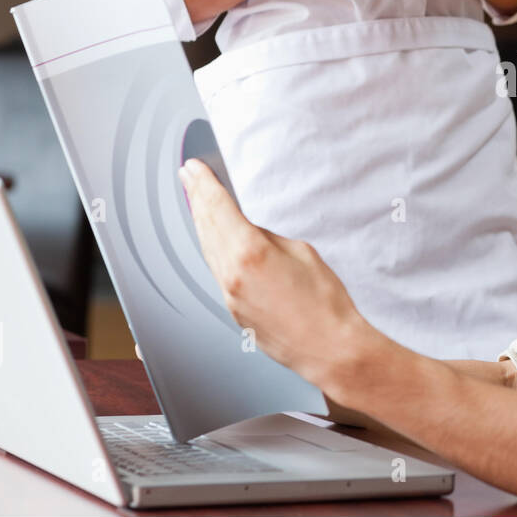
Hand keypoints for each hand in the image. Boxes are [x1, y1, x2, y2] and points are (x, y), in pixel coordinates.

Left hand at [177, 158, 371, 398]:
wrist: (328, 347)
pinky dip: (211, 249)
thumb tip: (252, 232)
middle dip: (195, 198)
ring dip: (200, 223)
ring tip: (195, 202)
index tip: (194, 170)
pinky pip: (216, 271)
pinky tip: (213, 240)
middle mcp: (232, 274)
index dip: (205, 185)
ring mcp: (229, 295)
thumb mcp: (301, 252)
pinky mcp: (234, 310)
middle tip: (188, 177)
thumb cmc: (325, 303)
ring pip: (207, 250)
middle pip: (206, 227)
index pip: (219, 209)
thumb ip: (269, 238)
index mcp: (250, 253)